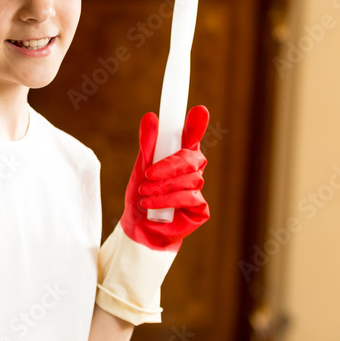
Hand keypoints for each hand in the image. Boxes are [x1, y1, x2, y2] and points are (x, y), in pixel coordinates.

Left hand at [121, 106, 210, 250]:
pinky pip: (188, 198)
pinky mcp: (200, 209)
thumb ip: (148, 144)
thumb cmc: (141, 197)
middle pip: (192, 158)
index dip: (197, 124)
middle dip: (169, 165)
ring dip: (163, 186)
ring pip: (188, 180)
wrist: (138, 230)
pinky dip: (168, 200)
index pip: (192, 136)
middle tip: (148, 173)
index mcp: (179, 157)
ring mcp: (197, 189)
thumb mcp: (140, 168)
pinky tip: (151, 204)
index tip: (199, 110)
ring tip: (144, 192)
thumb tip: (150, 117)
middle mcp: (192, 171)